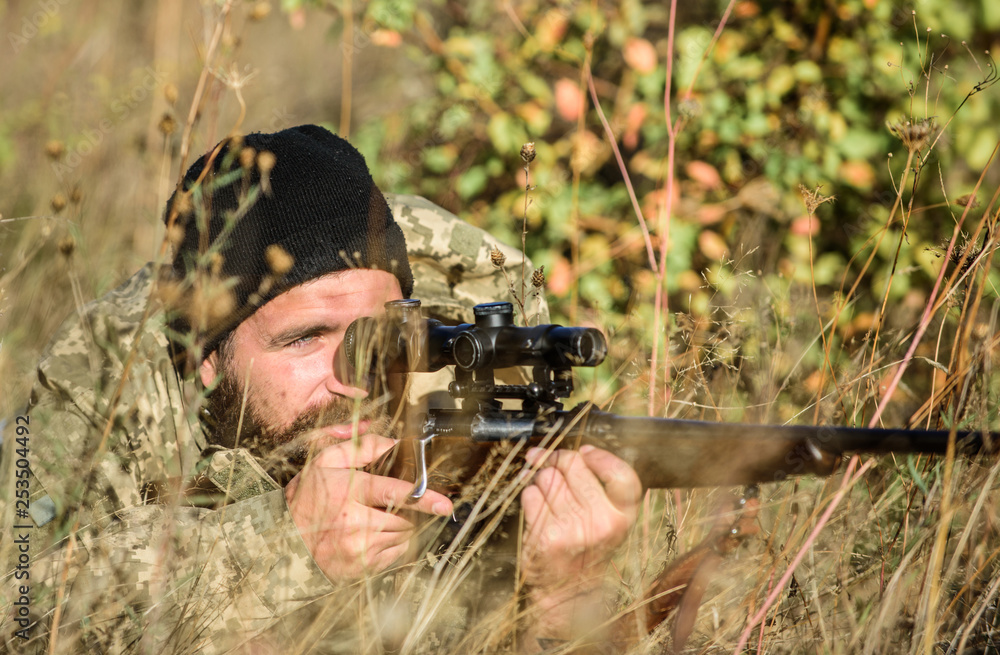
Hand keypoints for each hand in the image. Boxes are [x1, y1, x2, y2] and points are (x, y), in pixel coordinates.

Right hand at [285, 432, 453, 580]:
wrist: (283, 541)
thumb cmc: (306, 499)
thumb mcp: (326, 462)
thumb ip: (360, 448)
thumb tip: (392, 442)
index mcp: (348, 492)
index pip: (393, 493)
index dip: (423, 497)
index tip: (443, 504)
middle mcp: (354, 523)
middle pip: (403, 517)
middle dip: (404, 510)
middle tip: (385, 505)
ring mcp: (358, 549)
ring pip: (401, 536)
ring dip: (398, 526)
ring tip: (373, 519)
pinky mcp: (360, 568)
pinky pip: (394, 554)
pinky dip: (392, 544)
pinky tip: (371, 536)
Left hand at [520, 444, 640, 635]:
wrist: (568, 594)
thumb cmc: (586, 547)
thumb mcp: (605, 518)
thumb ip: (593, 482)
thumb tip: (553, 450)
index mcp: (623, 516)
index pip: (621, 473)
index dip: (600, 456)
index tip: (586, 453)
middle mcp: (602, 522)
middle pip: (573, 464)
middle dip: (558, 461)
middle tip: (553, 468)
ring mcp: (573, 529)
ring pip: (547, 477)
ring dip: (541, 480)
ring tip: (549, 500)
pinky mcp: (546, 536)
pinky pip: (530, 495)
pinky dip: (530, 498)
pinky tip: (539, 513)